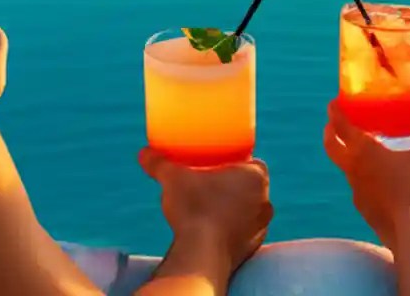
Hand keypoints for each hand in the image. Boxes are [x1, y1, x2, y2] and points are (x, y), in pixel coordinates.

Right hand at [139, 148, 272, 273]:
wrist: (202, 256)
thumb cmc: (194, 209)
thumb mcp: (172, 179)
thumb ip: (159, 164)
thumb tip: (144, 153)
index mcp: (256, 177)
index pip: (252, 164)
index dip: (236, 164)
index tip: (218, 166)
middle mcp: (265, 202)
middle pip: (250, 188)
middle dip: (233, 186)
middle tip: (209, 185)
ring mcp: (261, 228)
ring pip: (248, 212)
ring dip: (233, 210)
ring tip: (208, 210)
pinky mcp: (253, 249)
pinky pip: (243, 235)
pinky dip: (230, 232)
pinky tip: (211, 232)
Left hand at [323, 101, 409, 251]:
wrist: (404, 229)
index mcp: (363, 151)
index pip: (341, 126)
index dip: (335, 113)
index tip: (334, 104)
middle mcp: (353, 166)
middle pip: (331, 146)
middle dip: (330, 132)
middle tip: (334, 124)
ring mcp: (354, 186)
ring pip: (344, 165)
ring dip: (346, 154)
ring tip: (360, 148)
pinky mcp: (360, 203)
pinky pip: (356, 183)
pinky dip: (360, 174)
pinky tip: (375, 176)